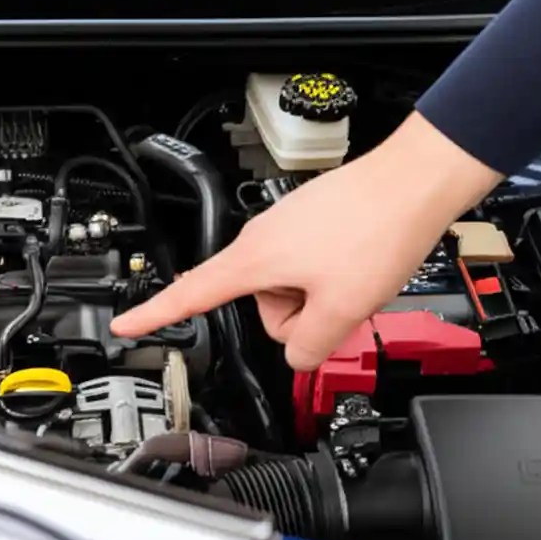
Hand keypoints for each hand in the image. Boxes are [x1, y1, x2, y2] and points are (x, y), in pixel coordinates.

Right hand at [111, 112, 503, 370]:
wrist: (415, 182)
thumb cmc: (377, 230)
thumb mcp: (343, 307)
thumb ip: (309, 347)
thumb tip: (298, 357)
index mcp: (254, 261)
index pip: (190, 296)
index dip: (153, 316)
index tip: (125, 326)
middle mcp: (262, 241)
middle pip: (261, 307)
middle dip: (297, 318)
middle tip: (337, 303)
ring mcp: (286, 231)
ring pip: (289, 291)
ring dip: (319, 297)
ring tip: (352, 280)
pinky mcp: (310, 225)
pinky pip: (307, 268)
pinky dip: (330, 277)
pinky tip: (359, 266)